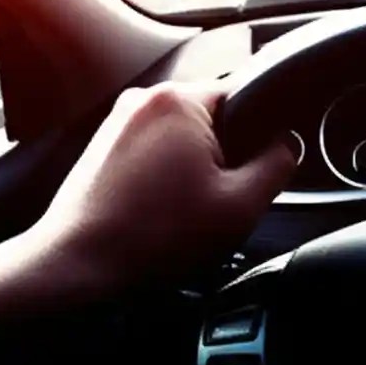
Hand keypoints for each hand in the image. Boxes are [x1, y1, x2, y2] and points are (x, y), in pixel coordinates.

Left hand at [30, 82, 298, 289]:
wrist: (78, 269)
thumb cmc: (151, 238)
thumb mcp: (240, 205)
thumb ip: (277, 165)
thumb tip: (287, 146)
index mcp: (180, 100)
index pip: (247, 95)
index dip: (258, 138)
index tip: (246, 175)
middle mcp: (144, 99)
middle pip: (214, 118)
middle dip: (222, 156)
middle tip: (214, 199)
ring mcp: (117, 121)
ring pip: (183, 138)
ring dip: (191, 168)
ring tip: (179, 210)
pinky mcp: (101, 146)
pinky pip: (153, 151)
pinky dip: (163, 177)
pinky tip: (157, 212)